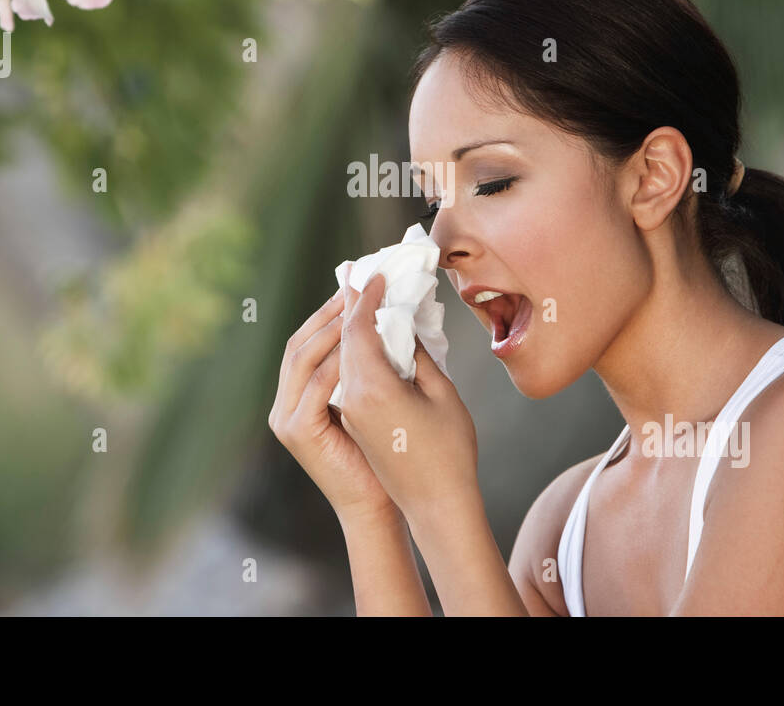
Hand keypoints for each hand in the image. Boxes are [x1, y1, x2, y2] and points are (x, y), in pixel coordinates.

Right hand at [268, 280, 397, 522]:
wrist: (379, 505)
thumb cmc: (386, 455)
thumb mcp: (379, 398)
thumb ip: (375, 364)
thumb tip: (393, 319)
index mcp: (300, 394)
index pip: (310, 339)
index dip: (332, 309)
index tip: (357, 282)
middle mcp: (286, 403)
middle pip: (300, 341)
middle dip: (330, 311)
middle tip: (357, 283)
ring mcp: (286, 418)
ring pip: (303, 356)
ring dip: (332, 327)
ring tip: (357, 303)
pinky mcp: (297, 431)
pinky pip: (315, 385)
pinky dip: (335, 360)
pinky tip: (357, 342)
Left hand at [336, 271, 479, 524]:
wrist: (436, 506)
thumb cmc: (450, 452)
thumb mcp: (443, 395)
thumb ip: (420, 356)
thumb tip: (403, 329)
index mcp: (371, 390)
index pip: (358, 330)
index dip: (365, 299)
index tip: (375, 276)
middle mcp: (350, 400)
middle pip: (337, 341)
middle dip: (346, 308)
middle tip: (357, 280)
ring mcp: (347, 414)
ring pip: (333, 359)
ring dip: (341, 330)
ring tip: (355, 304)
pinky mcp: (350, 423)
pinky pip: (339, 378)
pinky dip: (345, 353)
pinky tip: (360, 341)